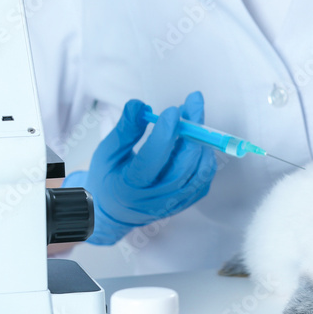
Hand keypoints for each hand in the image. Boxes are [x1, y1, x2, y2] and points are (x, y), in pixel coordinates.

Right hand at [63, 92, 216, 244]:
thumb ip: (125, 130)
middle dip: (193, 130)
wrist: (114, 211)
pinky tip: (195, 140)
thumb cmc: (109, 179)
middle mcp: (155, 198)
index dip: (165, 133)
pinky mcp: (186, 202)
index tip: (173, 110)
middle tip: (193, 102)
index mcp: (130, 186)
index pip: (152, 159)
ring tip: (193, 119)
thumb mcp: (108, 153)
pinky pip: (204, 178)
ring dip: (201, 141)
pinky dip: (205, 156)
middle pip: (184, 164)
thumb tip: (139, 106)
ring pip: (199, 171)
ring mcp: (173, 203)